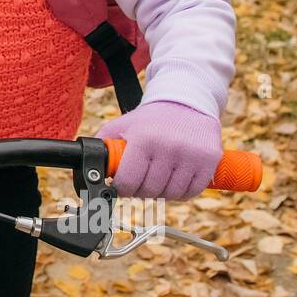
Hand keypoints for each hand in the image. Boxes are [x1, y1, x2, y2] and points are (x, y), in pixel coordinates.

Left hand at [97, 100, 222, 199]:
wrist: (187, 102)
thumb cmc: (151, 119)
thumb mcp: (123, 124)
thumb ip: (103, 144)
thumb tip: (86, 165)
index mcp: (143, 139)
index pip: (128, 182)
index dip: (122, 188)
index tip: (123, 186)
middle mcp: (168, 147)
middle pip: (149, 191)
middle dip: (141, 190)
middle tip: (141, 181)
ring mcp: (191, 155)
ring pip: (171, 195)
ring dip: (162, 192)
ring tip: (159, 177)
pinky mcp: (209, 160)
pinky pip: (191, 192)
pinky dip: (182, 191)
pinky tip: (176, 178)